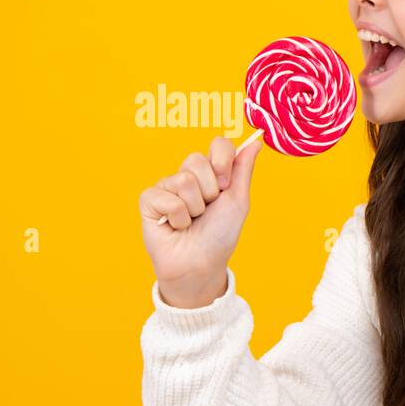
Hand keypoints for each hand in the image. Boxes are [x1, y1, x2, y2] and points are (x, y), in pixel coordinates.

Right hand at [139, 135, 262, 303]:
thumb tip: (255, 142)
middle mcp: (188, 175)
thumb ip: (243, 170)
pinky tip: (174, 226)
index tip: (225, 186)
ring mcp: (166, 186)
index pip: (218, 144)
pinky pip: (166, 198)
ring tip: (191, 220)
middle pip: (196, 160)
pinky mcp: (148, 200)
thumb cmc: (220, 234)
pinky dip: (177, 217)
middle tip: (206, 210)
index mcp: (211, 173)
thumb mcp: (237, 200)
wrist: (201, 263)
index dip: (223, 162)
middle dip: (209, 190)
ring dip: (194, 207)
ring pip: (183, 180)